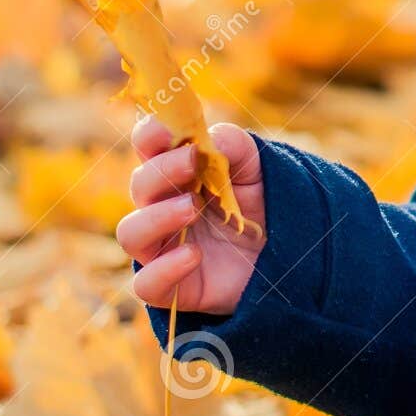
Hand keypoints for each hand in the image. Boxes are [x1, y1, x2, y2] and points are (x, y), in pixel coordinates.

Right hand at [119, 114, 265, 314]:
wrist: (285, 254)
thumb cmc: (260, 206)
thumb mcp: (257, 169)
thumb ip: (235, 147)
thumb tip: (210, 138)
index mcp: (178, 173)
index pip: (148, 148)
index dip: (149, 135)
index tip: (165, 129)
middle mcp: (162, 207)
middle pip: (140, 185)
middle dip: (162, 171)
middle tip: (193, 163)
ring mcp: (163, 247)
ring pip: (130, 232)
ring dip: (157, 217)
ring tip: (193, 209)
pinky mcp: (172, 286)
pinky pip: (146, 284)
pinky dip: (164, 269)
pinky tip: (193, 255)